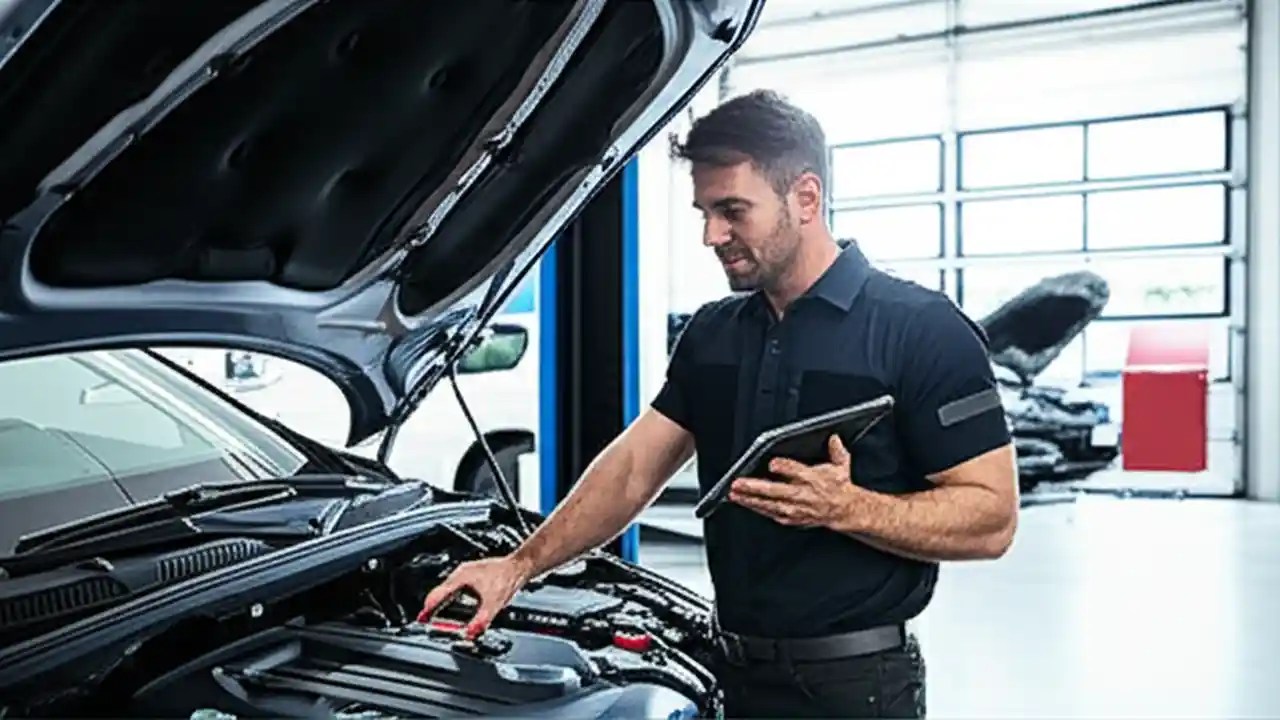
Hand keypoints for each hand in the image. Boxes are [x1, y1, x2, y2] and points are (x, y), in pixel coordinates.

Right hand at [417, 555, 531, 638]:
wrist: (520, 566)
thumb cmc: (507, 577)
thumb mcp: (493, 602)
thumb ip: (481, 619)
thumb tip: (470, 632)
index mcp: (460, 577)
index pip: (437, 594)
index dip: (428, 608)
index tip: (422, 619)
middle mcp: (461, 573)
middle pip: (440, 592)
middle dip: (433, 606)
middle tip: (426, 619)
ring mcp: (467, 573)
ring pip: (448, 589)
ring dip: (442, 602)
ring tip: (436, 614)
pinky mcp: (474, 576)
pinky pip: (456, 588)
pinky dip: (451, 598)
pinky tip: (455, 605)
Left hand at [729, 434, 855, 528]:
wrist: (843, 510)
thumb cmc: (838, 487)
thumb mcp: (840, 466)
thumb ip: (836, 451)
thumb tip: (833, 438)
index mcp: (812, 478)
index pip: (797, 471)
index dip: (784, 467)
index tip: (772, 464)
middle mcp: (801, 494)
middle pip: (776, 491)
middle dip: (756, 487)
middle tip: (739, 482)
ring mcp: (794, 507)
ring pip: (768, 504)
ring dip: (750, 499)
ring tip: (734, 494)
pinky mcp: (790, 517)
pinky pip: (770, 513)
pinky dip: (756, 508)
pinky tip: (744, 503)